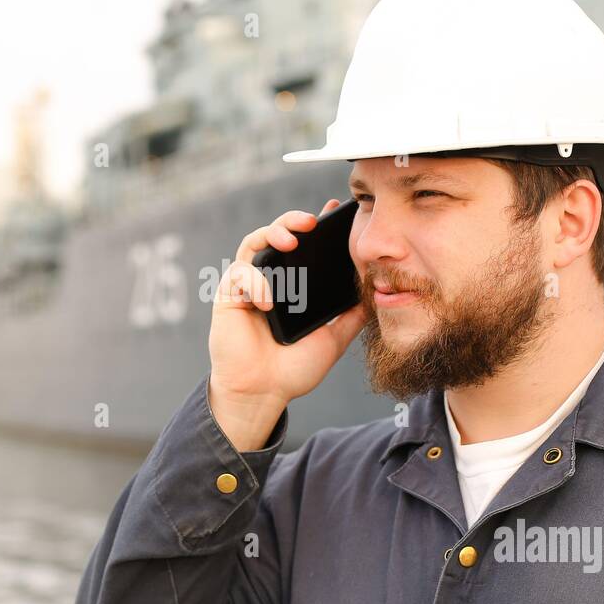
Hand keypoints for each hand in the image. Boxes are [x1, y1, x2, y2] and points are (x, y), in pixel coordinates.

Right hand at [207, 198, 366, 449]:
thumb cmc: (293, 369)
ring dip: (271, 234)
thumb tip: (375, 294)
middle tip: (311, 222)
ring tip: (290, 240)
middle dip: (292, 220)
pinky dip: (255, 282)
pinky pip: (239, 273)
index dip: (314, 225)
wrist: (264, 393)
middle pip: (276, 235)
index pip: (303, 246)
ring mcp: (247, 286)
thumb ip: (351, 316)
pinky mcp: (228, 296)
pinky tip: (267, 303)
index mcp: (292, 286)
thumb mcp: (334, 338)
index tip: (332, 211)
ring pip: (253, 243)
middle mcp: (269, 280)